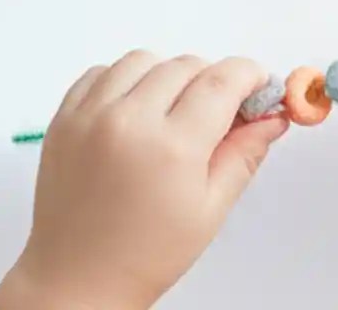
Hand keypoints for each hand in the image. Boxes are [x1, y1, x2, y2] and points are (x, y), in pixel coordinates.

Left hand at [0, 51, 288, 309]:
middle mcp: (128, 120)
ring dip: (167, 74)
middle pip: (186, 65)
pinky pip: (101, 72)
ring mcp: (90, 115)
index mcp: (171, 147)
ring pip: (143, 59)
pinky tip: (135, 111)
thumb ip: (244, 154)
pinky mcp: (64, 117)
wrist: (77, 278)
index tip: (259, 84)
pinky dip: (124, 80)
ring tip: (173, 111)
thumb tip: (273, 116)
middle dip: (213, 79)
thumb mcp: (210, 209)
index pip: (222, 80)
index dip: (249, 75)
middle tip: (220, 112)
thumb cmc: (146, 254)